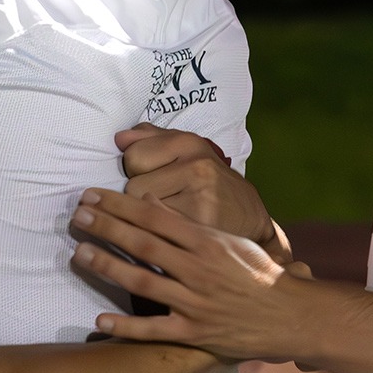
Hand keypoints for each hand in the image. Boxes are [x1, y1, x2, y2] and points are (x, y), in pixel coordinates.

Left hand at [70, 188, 312, 361]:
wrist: (293, 316)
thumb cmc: (260, 274)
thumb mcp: (231, 240)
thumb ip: (190, 224)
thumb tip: (152, 202)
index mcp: (208, 241)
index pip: (156, 216)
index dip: (121, 205)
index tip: (94, 195)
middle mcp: (199, 269)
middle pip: (143, 244)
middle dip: (107, 228)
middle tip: (77, 215)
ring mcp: (196, 302)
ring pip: (143, 282)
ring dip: (108, 267)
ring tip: (79, 253)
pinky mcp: (195, 333)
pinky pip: (154, 330)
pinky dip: (126, 326)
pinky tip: (99, 320)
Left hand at [116, 124, 290, 263]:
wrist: (252, 220)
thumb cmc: (212, 184)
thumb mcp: (190, 152)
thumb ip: (153, 139)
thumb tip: (120, 138)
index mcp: (191, 144)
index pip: (133, 155)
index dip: (135, 170)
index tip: (151, 175)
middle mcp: (197, 166)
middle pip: (132, 185)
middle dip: (138, 196)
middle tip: (162, 200)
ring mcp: (200, 198)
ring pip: (140, 210)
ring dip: (146, 217)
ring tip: (168, 215)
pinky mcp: (199, 228)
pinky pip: (156, 231)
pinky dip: (157, 234)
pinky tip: (170, 232)